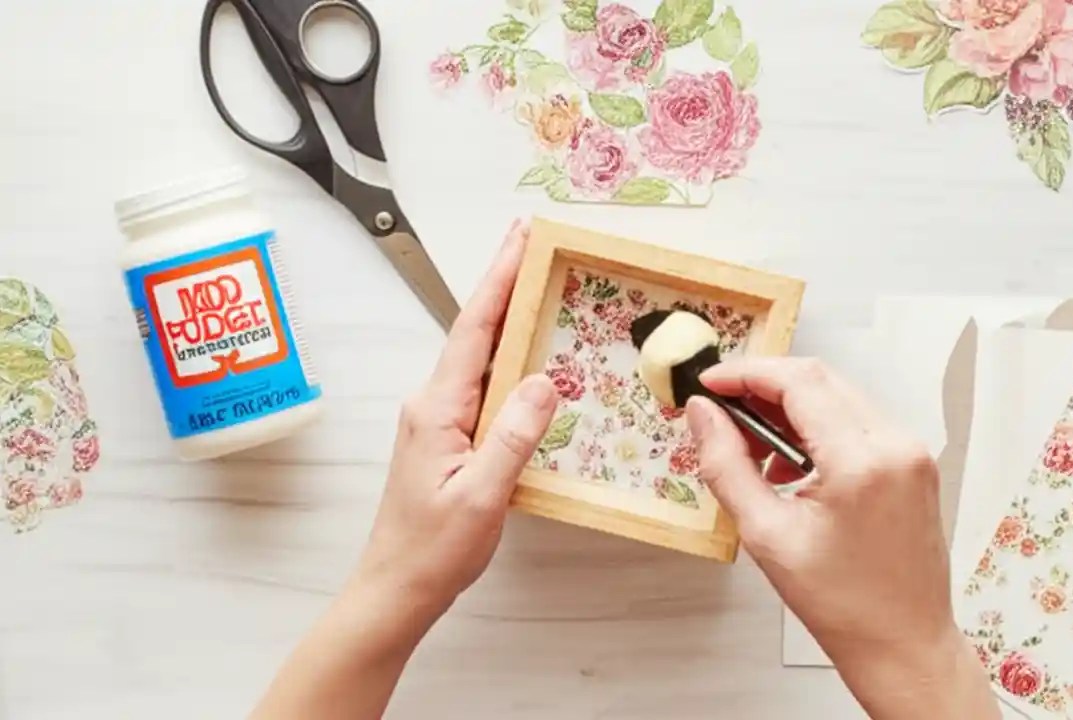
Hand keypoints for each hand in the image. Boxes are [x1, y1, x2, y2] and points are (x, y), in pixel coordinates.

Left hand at [354, 220, 556, 624]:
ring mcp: (437, 420)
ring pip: (478, 358)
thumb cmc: (433, 549)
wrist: (395, 588)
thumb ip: (513, 435)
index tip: (521, 240)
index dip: (499, 281)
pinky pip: (482, 386)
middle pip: (475, 332)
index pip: (474, 331)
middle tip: (533, 244)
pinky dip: (506, 360)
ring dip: (506, 320)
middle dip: (504, 285)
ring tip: (536, 286)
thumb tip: (544, 380)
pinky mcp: (446, 438)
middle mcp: (433, 404)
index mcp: (438, 408)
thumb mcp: (483, 494)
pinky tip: (528, 359)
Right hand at [685, 358, 997, 719]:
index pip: (798, 382)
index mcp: (861, 462)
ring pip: (840, 395)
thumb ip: (726, 465)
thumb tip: (702, 414)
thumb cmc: (842, 603)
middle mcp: (895, 445)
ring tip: (754, 449)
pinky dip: (819, 427)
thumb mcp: (767, 535)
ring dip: (791, 407)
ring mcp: (911, 451)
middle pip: (820, 379)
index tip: (710, 383)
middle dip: (765, 386)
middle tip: (723, 409)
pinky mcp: (914, 462)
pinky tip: (791, 465)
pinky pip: (858, 421)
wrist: (903, 643)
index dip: (746, 374)